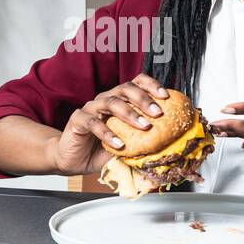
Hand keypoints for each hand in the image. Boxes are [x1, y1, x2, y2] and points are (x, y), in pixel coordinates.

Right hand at [49, 74, 169, 175]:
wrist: (74, 159)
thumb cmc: (101, 150)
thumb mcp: (128, 145)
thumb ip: (143, 141)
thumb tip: (169, 145)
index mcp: (119, 100)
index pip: (136, 83)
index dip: (151, 86)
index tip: (166, 97)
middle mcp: (106, 99)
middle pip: (125, 89)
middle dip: (144, 99)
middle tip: (158, 113)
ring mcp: (91, 108)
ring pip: (111, 102)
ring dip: (129, 113)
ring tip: (144, 126)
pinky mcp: (78, 120)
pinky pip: (93, 123)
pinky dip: (107, 133)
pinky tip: (119, 144)